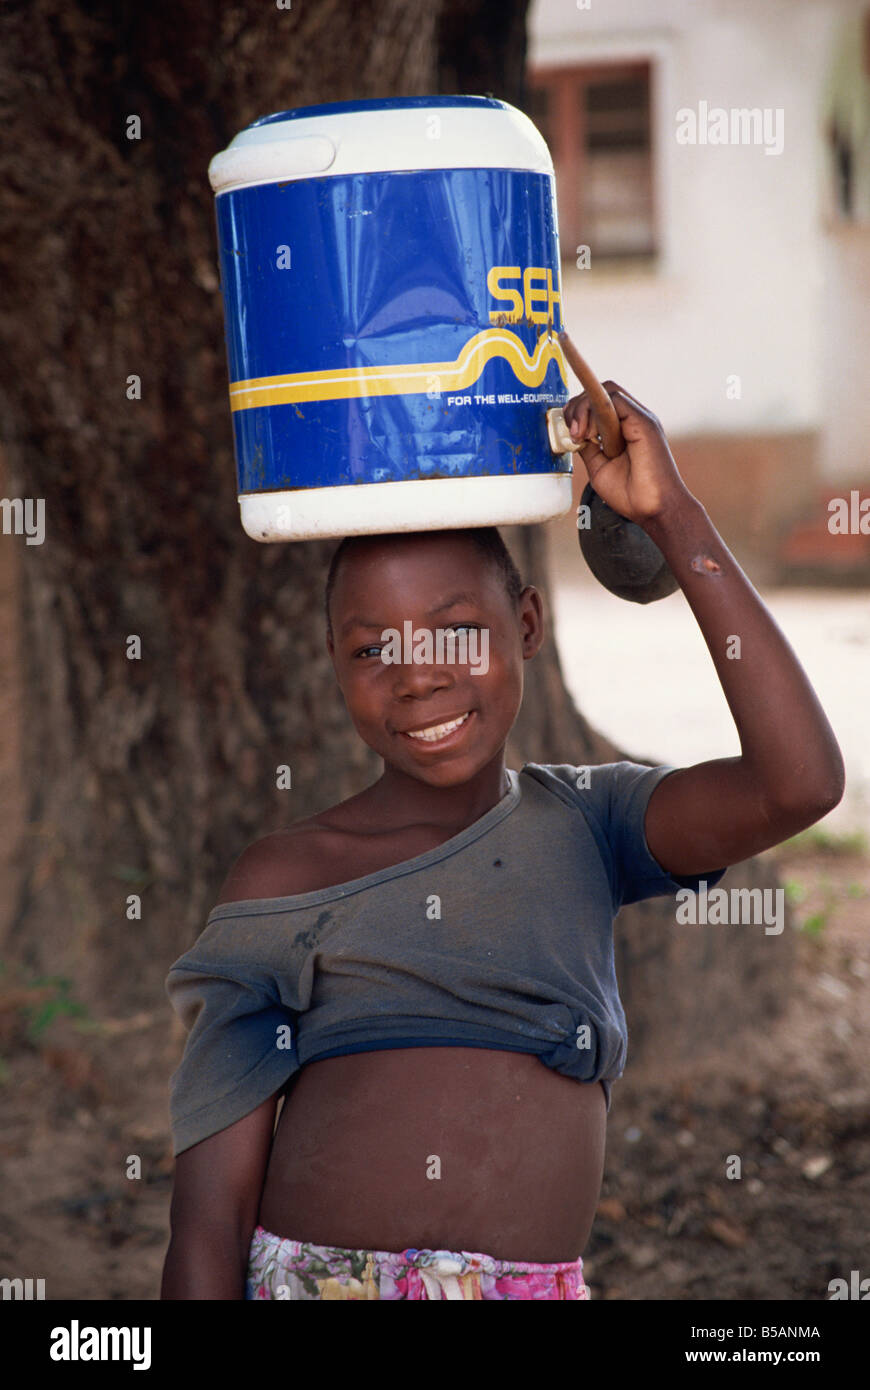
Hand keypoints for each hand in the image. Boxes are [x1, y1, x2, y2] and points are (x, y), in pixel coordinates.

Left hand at [562, 380, 694, 526]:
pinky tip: (591, 436)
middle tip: (572, 434)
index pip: (599, 402)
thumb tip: (572, 434)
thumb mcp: (599, 468)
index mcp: (624, 428)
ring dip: (585, 409)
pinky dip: (596, 412)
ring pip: (607, 390)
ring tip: (580, 436)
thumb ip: (588, 448)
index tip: (569, 434)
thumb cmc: (632, 495)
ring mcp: (640, 418)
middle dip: (578, 407)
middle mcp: (633, 419)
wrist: (655, 510)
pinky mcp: (644, 422)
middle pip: (601, 391)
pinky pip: (616, 400)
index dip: (578, 411)